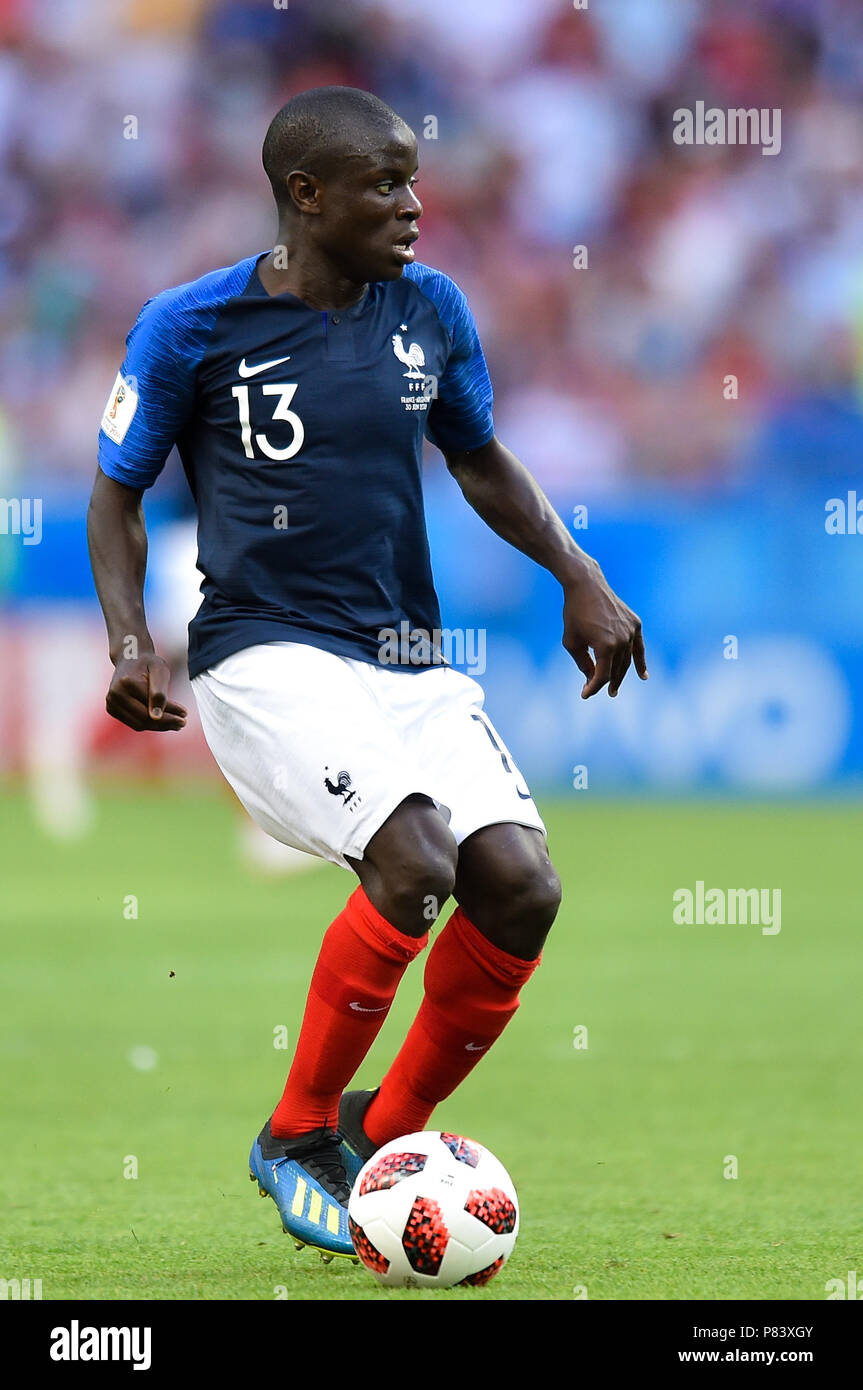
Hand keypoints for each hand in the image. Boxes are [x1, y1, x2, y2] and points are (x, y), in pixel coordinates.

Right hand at [106, 653, 187, 730]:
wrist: (130, 659)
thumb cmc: (148, 663)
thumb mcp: (159, 671)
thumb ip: (159, 692)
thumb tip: (156, 716)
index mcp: (127, 683)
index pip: (151, 704)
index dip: (170, 712)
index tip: (185, 714)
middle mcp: (115, 694)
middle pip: (144, 718)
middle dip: (166, 722)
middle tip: (182, 722)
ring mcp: (111, 703)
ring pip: (139, 724)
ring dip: (159, 727)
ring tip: (176, 724)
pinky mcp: (112, 709)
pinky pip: (134, 723)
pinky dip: (150, 725)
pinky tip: (164, 722)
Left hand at [562, 565, 647, 698]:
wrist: (586, 585)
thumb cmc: (574, 613)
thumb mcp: (571, 642)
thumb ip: (583, 663)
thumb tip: (592, 678)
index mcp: (605, 647)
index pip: (602, 676)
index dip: (593, 687)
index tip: (584, 694)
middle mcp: (622, 640)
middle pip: (616, 670)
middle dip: (607, 683)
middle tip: (604, 693)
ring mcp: (631, 632)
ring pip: (627, 660)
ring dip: (621, 675)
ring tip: (615, 688)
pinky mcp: (635, 623)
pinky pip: (639, 647)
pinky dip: (640, 661)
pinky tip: (643, 676)